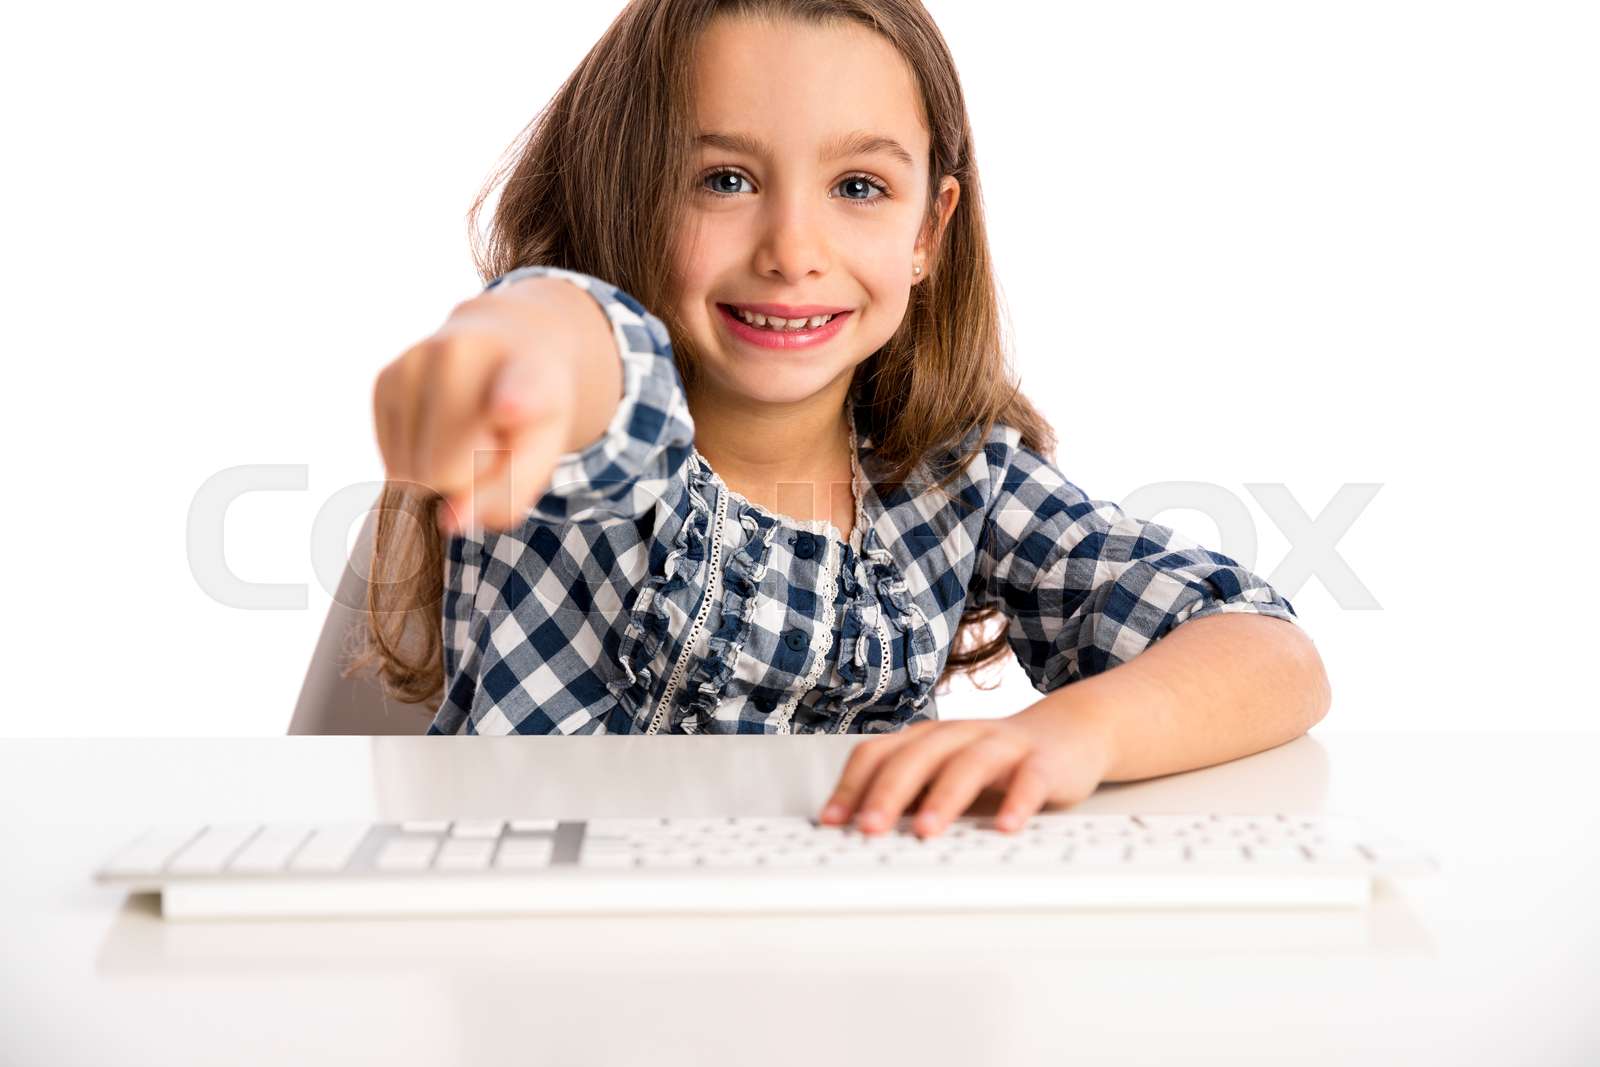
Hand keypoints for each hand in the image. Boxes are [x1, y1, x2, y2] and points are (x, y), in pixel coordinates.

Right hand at [372, 278, 584, 534]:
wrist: (505, 343)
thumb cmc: (528, 416)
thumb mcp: (539, 457)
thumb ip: (505, 496)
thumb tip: (448, 521)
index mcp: (528, 372)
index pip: (519, 389)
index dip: (514, 402)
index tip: (507, 407)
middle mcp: (465, 355)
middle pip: (442, 472)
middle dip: (463, 481)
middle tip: (489, 448)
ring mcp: (416, 361)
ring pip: (408, 472)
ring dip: (437, 473)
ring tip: (465, 434)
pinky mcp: (384, 378)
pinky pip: (390, 460)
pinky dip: (415, 461)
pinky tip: (440, 429)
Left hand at [817, 701, 1115, 837]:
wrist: (1069, 732)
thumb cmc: (997, 762)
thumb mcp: (946, 774)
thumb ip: (911, 797)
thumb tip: (860, 835)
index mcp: (928, 738)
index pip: (879, 754)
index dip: (852, 786)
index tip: (832, 822)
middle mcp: (959, 735)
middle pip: (916, 757)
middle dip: (888, 793)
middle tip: (868, 829)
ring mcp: (1002, 745)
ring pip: (968, 763)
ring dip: (944, 797)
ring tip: (926, 832)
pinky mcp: (1043, 762)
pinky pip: (1030, 780)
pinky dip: (1017, 802)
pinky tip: (1006, 827)